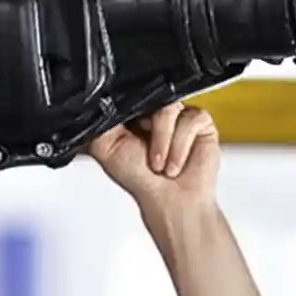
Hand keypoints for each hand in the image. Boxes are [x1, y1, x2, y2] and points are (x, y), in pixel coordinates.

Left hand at [87, 102, 220, 212]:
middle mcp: (155, 112)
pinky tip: (176, 164)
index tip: (125, 127)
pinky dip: (180, 146)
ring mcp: (179, 114)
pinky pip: (190, 119)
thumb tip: (96, 104)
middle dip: (144, 126)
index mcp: (132, 114)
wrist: (169, 202)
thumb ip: (99, 122)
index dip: (127, 105)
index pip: (129, 93)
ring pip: (169, 108)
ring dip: (162, 142)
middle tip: (142, 152)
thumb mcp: (105, 147)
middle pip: (150, 96)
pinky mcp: (200, 121)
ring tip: (160, 165)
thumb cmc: (140, 179)